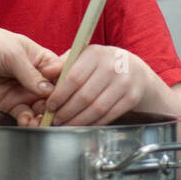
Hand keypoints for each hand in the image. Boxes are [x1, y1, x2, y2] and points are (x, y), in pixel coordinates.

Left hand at [0, 22, 57, 113]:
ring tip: (39, 123)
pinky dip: (27, 122)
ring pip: (41, 110)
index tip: (64, 98)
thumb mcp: (13, 54)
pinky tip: (26, 122)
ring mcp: (25, 93)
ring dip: (42, 119)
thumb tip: (49, 91)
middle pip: (54, 98)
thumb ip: (31, 73)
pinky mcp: (11, 104)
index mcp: (44, 62)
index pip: (62, 77)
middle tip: (53, 116)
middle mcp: (38, 79)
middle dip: (55, 109)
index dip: (65, 89)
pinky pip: (24, 116)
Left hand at [22, 45, 150, 125]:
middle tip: (55, 119)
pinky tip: (82, 125)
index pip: (74, 77)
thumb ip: (63, 64)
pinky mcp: (132, 98)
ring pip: (96, 108)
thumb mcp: (83, 57)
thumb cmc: (102, 64)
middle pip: (84, 96)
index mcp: (96, 53)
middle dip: (66, 111)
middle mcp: (112, 66)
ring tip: (65, 125)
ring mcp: (124, 83)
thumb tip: (44, 72)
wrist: (136, 70)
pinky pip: (108, 115)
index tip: (49, 105)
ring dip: (78, 120)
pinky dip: (93, 123)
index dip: (59, 94)